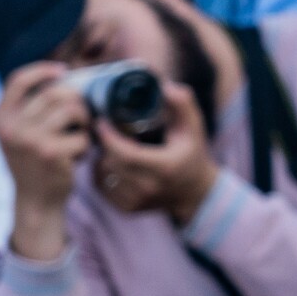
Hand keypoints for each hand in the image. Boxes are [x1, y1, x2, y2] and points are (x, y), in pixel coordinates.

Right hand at [0, 63, 89, 242]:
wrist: (36, 201)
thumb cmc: (36, 160)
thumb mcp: (21, 132)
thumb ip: (30, 108)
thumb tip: (65, 74)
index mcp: (1, 118)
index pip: (18, 80)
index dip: (42, 70)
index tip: (64, 71)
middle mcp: (10, 127)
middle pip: (56, 92)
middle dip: (76, 102)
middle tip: (80, 120)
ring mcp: (28, 139)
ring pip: (72, 109)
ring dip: (84, 122)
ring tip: (79, 136)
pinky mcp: (49, 152)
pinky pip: (82, 135)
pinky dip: (86, 145)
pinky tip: (77, 156)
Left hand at [86, 80, 218, 225]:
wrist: (194, 192)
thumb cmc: (192, 153)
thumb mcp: (193, 127)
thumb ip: (182, 104)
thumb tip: (165, 86)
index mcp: (164, 168)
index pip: (126, 154)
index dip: (109, 137)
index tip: (102, 121)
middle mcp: (148, 188)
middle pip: (111, 163)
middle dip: (104, 145)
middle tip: (104, 129)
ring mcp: (136, 202)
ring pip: (102, 176)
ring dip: (102, 158)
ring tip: (109, 145)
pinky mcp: (126, 209)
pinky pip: (102, 188)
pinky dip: (102, 173)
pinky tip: (111, 162)